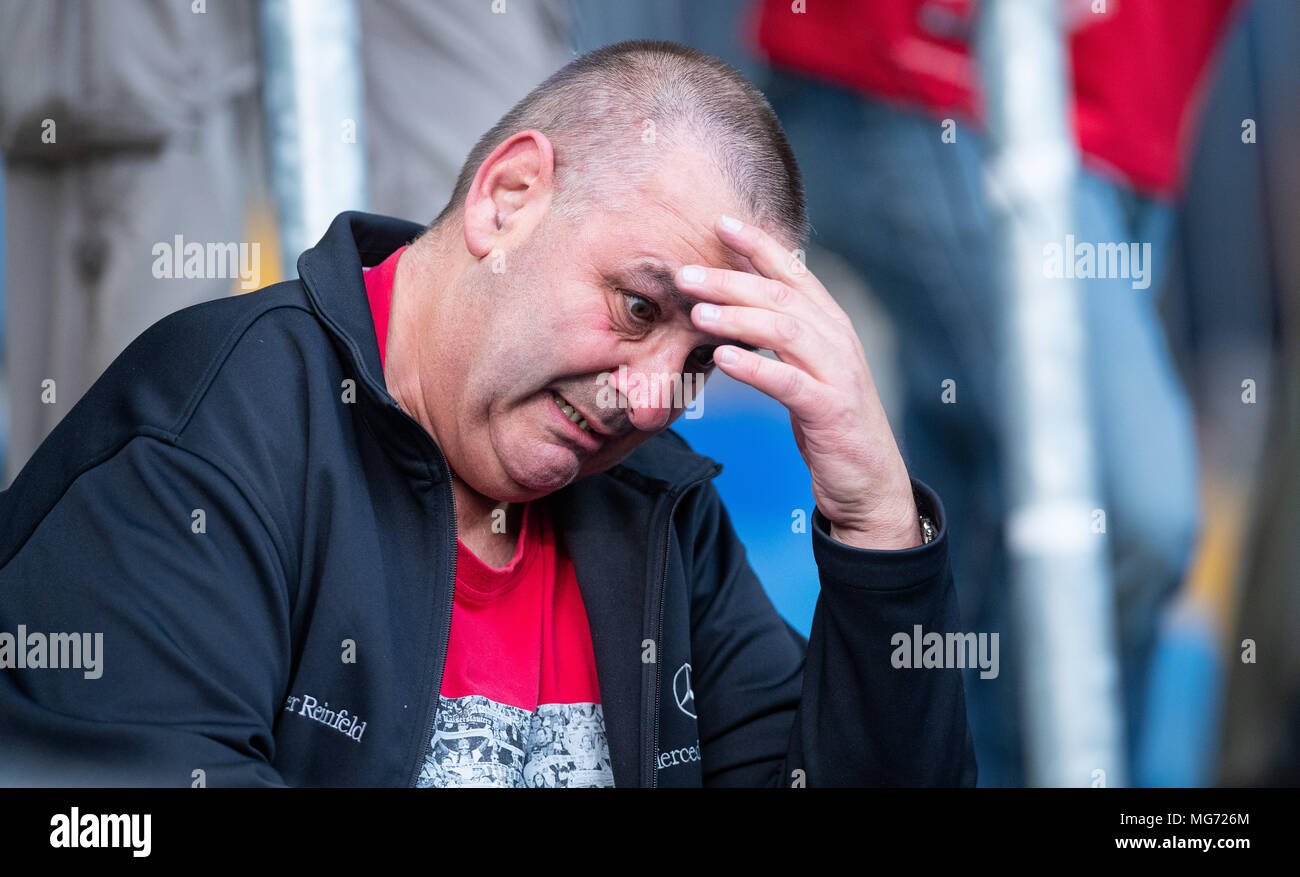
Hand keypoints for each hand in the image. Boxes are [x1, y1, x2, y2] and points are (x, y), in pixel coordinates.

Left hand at [677, 215, 921, 549]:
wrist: (868, 480)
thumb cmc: (829, 421)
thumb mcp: (805, 368)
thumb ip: (779, 335)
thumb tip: (734, 303)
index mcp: (828, 323)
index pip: (791, 271)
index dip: (757, 244)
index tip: (720, 223)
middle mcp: (836, 339)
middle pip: (779, 296)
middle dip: (731, 280)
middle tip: (685, 274)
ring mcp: (837, 373)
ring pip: (784, 330)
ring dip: (738, 318)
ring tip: (697, 312)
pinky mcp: (830, 409)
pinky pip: (788, 382)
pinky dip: (754, 367)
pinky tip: (723, 358)